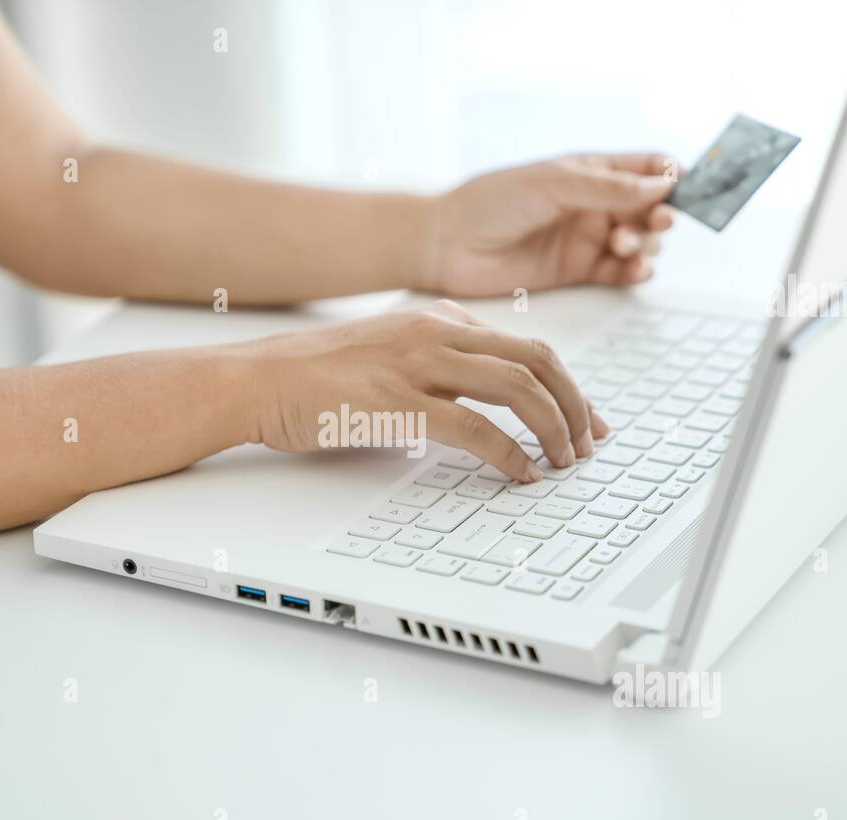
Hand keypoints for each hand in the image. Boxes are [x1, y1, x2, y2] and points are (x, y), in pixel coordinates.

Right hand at [243, 300, 608, 481]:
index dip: (567, 385)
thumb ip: (436, 363)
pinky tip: (521, 474)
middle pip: (536, 360)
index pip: (526, 346)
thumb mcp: (388, 352)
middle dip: (576, 404)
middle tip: (590, 443)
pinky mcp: (397, 403)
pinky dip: (509, 454)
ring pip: (516, 389)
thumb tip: (482, 402)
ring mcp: (417, 364)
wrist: (256, 379)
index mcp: (437, 318)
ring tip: (563, 462)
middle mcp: (435, 332)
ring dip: (553, 429)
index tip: (585, 418)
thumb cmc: (314, 375)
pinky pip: (475, 428)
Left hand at [422, 153, 676, 296]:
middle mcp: (593, 204)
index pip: (646, 167)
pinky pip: (620, 273)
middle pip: (651, 207)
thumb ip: (608, 187)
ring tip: (625, 244)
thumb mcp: (553, 183)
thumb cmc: (490, 202)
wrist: (447, 245)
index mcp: (589, 171)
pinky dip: (635, 272)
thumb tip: (663, 184)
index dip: (671, 175)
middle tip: (657, 222)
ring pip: (640, 242)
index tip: (684, 187)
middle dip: (662, 214)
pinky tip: (635, 270)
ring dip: (646, 243)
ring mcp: (586, 239)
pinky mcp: (576, 272)